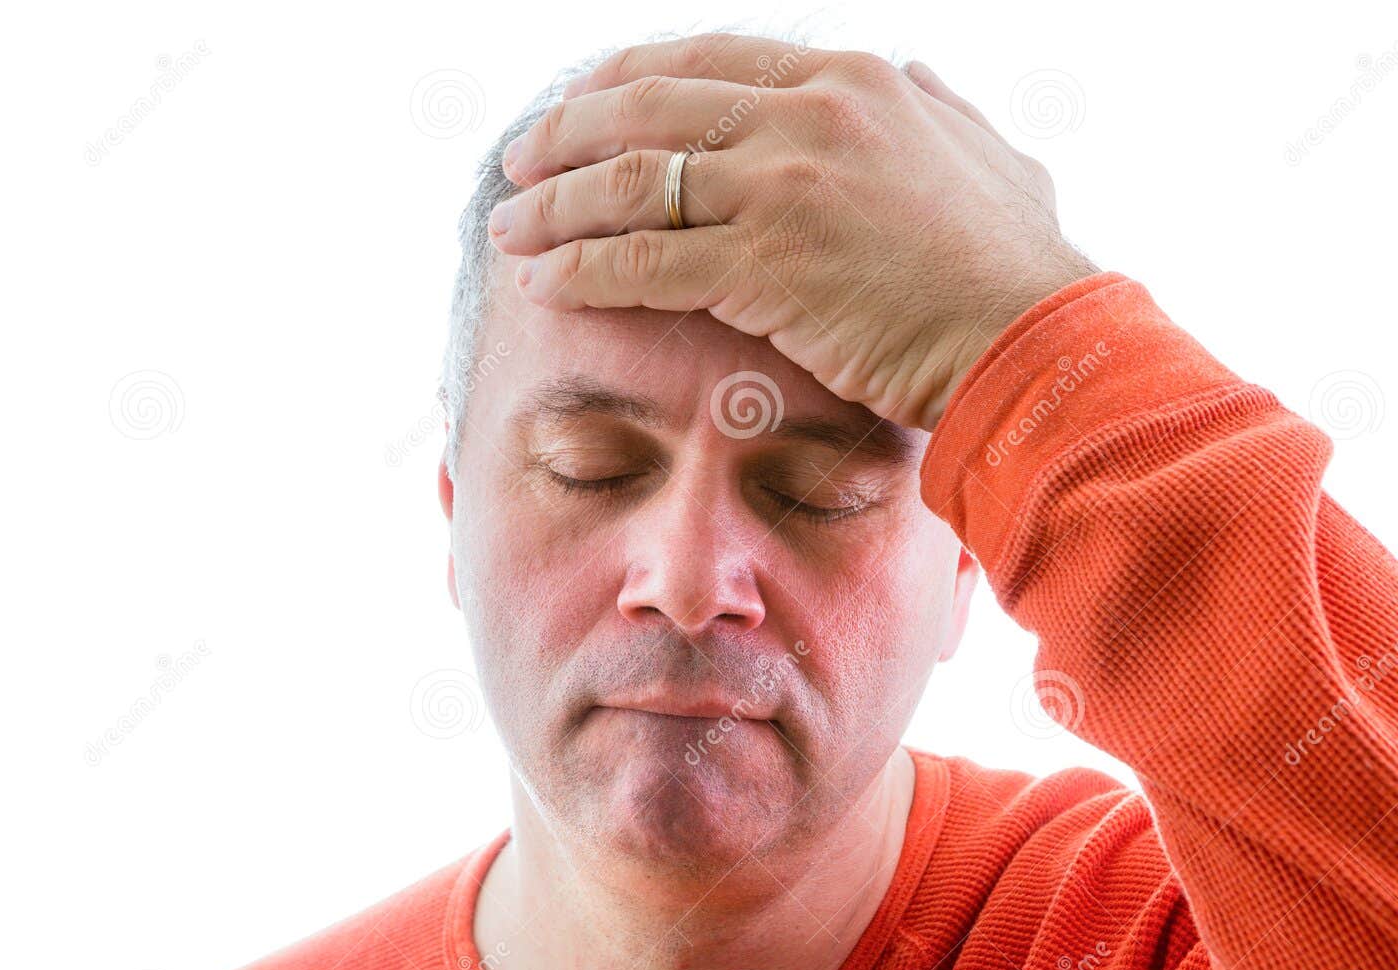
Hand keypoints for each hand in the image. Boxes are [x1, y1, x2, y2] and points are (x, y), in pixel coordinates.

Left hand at [488, 33, 1099, 431]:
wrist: (1028, 339)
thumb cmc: (1010, 266)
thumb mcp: (985, 154)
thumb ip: (936, 107)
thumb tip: (915, 77)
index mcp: (849, 81)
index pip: (704, 62)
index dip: (624, 81)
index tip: (580, 106)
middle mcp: (806, 116)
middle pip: (647, 109)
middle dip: (567, 135)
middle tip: (518, 165)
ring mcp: (782, 186)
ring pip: (632, 183)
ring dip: (555, 207)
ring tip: (509, 230)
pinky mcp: (764, 266)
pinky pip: (643, 259)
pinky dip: (583, 269)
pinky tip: (544, 282)